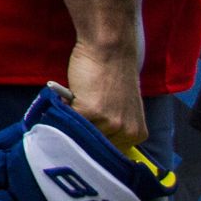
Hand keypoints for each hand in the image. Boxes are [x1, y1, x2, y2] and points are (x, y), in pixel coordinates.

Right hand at [63, 36, 146, 150]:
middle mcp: (126, 131)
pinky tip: (69, 95)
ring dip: (72, 119)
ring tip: (74, 102)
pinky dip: (64, 108)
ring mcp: (108, 122)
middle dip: (83, 132)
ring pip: (80, 134)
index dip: (95, 141)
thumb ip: (113, 126)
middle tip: (77, 117)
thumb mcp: (123, 108)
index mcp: (137, 133)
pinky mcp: (89, 111)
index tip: (87, 134)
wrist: (110, 48)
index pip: (110, 152)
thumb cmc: (114, 73)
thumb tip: (91, 142)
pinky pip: (68, 119)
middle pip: (94, 146)